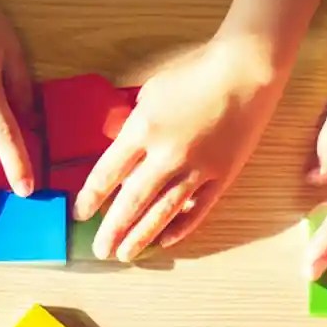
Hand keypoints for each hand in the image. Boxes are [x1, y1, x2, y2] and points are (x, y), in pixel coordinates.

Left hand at [73, 36, 285, 260]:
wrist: (246, 72)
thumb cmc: (197, 73)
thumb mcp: (151, 91)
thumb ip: (133, 121)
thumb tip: (118, 142)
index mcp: (143, 129)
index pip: (108, 172)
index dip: (91, 197)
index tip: (80, 213)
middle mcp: (166, 154)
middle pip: (132, 201)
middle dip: (112, 229)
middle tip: (100, 249)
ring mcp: (196, 168)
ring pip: (162, 212)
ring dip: (141, 236)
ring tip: (126, 254)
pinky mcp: (221, 176)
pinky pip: (198, 209)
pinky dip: (180, 228)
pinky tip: (165, 241)